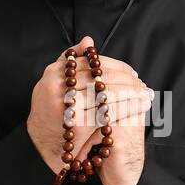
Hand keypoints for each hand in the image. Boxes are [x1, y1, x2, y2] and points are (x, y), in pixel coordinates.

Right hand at [26, 35, 151, 182]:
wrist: (38, 143)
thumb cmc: (50, 110)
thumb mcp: (53, 81)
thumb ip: (71, 61)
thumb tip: (89, 40)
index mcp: (53, 74)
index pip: (92, 64)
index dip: (116, 67)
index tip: (133, 73)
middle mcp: (57, 88)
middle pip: (101, 80)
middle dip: (127, 83)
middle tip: (144, 87)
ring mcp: (65, 107)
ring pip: (106, 96)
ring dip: (130, 97)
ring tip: (146, 98)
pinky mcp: (74, 125)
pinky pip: (106, 115)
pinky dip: (124, 112)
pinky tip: (138, 111)